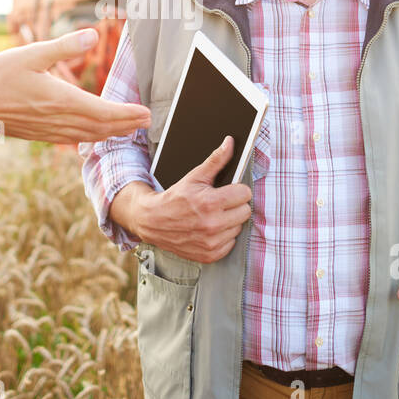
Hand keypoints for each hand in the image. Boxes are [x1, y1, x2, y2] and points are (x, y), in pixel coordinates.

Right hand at [0, 29, 150, 143]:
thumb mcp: (33, 54)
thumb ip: (65, 46)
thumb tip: (92, 34)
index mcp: (60, 100)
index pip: (103, 112)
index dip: (127, 115)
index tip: (146, 113)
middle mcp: (58, 120)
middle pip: (101, 128)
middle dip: (126, 125)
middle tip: (146, 121)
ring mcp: (49, 131)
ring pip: (88, 136)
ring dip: (111, 133)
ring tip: (128, 128)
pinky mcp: (40, 135)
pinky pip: (73, 138)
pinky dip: (91, 137)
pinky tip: (95, 132)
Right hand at [127, 135, 252, 263]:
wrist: (152, 221)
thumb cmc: (174, 198)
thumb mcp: (194, 177)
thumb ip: (216, 160)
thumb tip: (230, 143)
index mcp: (211, 202)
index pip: (245, 194)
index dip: (237, 190)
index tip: (227, 191)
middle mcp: (213, 224)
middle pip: (245, 211)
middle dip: (234, 206)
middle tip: (220, 204)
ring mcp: (211, 242)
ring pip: (239, 228)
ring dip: (229, 222)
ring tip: (213, 217)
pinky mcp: (210, 255)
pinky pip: (230, 244)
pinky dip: (223, 238)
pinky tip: (210, 230)